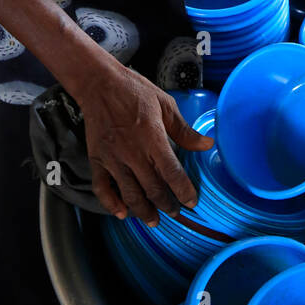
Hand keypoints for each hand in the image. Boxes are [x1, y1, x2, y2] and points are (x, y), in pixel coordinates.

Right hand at [78, 62, 212, 225]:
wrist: (100, 84)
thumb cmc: (134, 91)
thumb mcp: (165, 104)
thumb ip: (184, 130)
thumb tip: (207, 144)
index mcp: (153, 138)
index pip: (172, 173)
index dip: (184, 191)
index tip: (191, 202)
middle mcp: (133, 153)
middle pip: (153, 189)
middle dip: (167, 205)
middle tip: (175, 212)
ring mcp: (113, 158)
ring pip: (130, 194)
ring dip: (143, 211)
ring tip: (153, 220)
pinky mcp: (97, 160)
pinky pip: (102, 188)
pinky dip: (111, 203)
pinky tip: (121, 212)